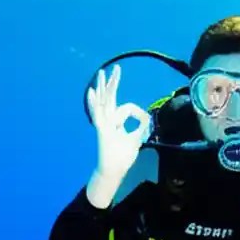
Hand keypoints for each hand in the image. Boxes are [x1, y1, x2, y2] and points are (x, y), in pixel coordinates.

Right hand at [87, 64, 151, 189]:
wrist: (113, 171)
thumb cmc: (123, 157)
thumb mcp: (136, 140)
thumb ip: (140, 128)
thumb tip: (147, 119)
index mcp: (116, 121)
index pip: (126, 107)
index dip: (138, 112)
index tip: (145, 119)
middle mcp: (108, 120)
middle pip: (110, 97)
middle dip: (114, 82)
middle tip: (117, 68)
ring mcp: (103, 124)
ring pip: (103, 101)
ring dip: (103, 87)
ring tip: (102, 73)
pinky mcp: (101, 130)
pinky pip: (97, 114)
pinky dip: (93, 103)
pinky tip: (92, 92)